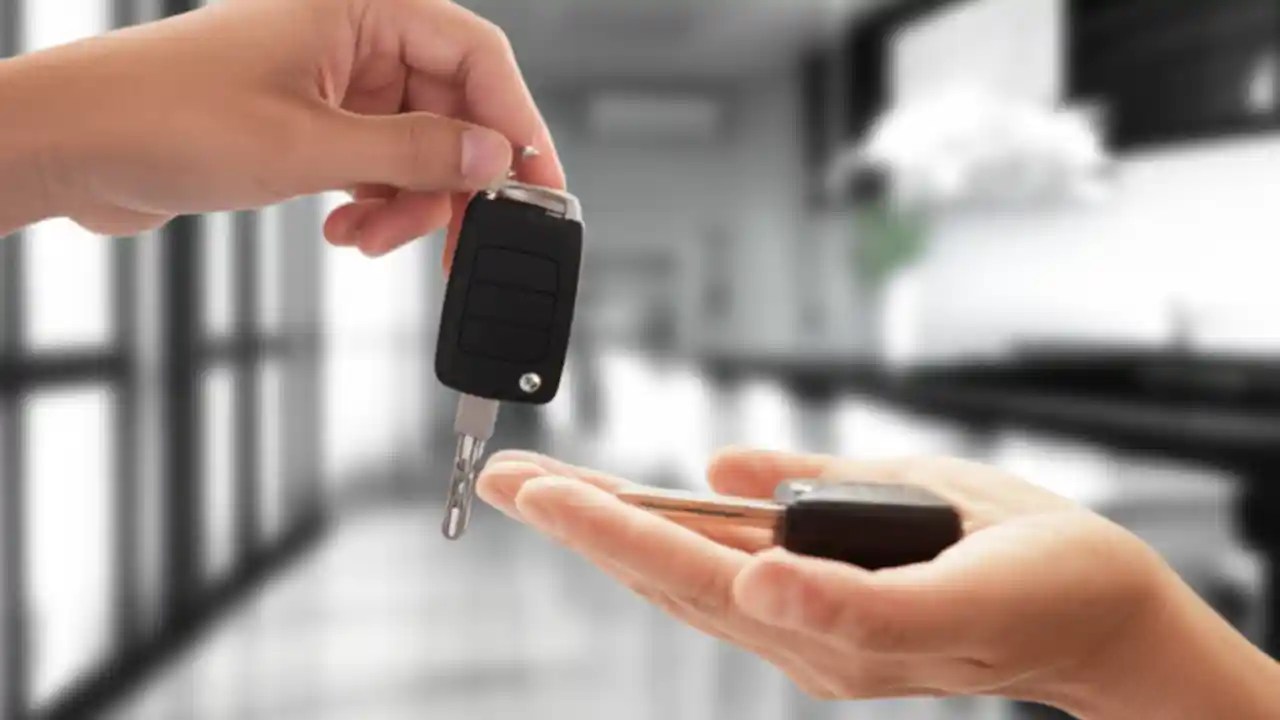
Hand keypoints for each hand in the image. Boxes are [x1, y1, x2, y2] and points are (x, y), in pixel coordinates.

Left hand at [2, 0, 561, 259]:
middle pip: (451, 108)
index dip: (515, 123)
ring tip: (370, 238)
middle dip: (452, 182)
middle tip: (459, 239)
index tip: (535, 186)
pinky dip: (374, 205)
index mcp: (359, 8)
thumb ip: (413, 154)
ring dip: (407, 204)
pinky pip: (377, 166)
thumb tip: (493, 158)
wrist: (72, 147)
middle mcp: (353, 38)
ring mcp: (333, 83)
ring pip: (416, 147)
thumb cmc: (161, 117)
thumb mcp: (307, 146)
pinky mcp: (311, 123)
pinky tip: (347, 230)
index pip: (475, 56)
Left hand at [478, 449, 1279, 718]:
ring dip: (610, 526)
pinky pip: (733, 560)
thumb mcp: (963, 578)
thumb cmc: (1046, 585)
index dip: (611, 528)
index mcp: (830, 625)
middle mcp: (804, 627)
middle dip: (581, 524)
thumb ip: (852, 590)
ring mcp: (811, 615)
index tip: (544, 491)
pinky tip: (636, 505)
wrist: (1099, 610)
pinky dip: (671, 530)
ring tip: (544, 488)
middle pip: (667, 571)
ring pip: (687, 569)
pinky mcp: (827, 595)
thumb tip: (750, 557)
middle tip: (505, 479)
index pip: (692, 571)